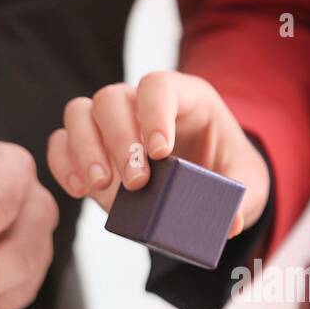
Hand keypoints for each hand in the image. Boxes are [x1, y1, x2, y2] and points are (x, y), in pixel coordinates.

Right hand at [47, 71, 269, 235]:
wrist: (203, 183)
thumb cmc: (224, 172)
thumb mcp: (248, 183)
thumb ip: (244, 198)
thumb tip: (229, 223)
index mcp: (184, 98)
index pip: (158, 85)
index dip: (154, 114)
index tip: (160, 154)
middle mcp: (140, 104)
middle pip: (112, 99)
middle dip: (120, 141)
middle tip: (136, 183)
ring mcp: (109, 124)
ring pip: (79, 113)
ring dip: (85, 150)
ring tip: (99, 186)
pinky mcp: (88, 149)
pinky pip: (61, 143)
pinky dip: (63, 165)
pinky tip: (79, 190)